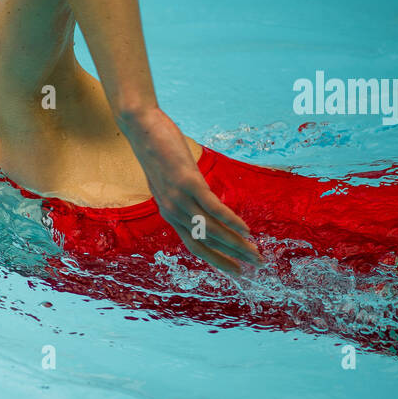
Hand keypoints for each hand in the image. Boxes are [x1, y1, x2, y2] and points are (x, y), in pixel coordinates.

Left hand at [119, 108, 263, 275]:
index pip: (195, 245)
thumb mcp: (171, 180)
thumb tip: (206, 202)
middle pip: (206, 243)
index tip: (238, 270)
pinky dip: (230, 220)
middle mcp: (172, 211)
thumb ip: (187, 195)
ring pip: (211, 229)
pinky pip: (212, 207)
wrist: (140, 128)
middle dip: (233, 257)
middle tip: (257, 264)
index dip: (218, 260)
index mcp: (169, 213)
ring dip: (236, 243)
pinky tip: (246, 229)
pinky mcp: (187, 182)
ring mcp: (179, 198)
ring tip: (256, 252)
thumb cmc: (158, 151)